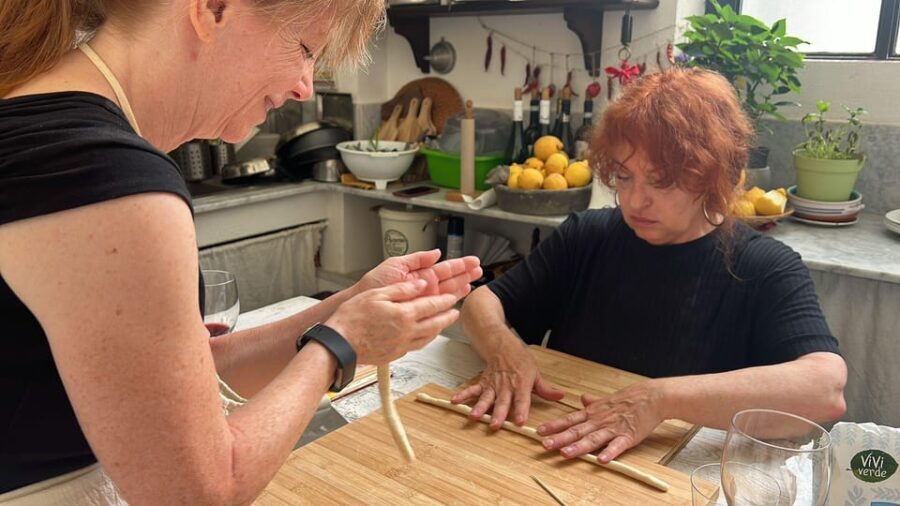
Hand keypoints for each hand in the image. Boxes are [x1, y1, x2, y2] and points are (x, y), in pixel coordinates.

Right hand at [325, 279, 459, 364]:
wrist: (340, 344)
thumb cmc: (353, 318)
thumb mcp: (377, 294)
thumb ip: (401, 289)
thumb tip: (420, 284)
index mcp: (404, 314)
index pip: (432, 305)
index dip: (445, 301)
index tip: (453, 298)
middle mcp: (407, 332)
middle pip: (435, 324)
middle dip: (448, 317)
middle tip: (455, 313)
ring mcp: (402, 345)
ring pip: (428, 337)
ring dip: (439, 330)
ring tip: (443, 324)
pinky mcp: (395, 355)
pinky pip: (417, 346)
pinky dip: (425, 339)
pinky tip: (424, 337)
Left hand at [356, 250, 481, 298]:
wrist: (361, 302)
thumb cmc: (374, 284)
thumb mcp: (396, 264)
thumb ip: (417, 259)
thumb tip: (436, 252)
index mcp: (419, 274)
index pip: (444, 268)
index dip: (459, 265)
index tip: (473, 261)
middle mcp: (423, 287)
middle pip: (449, 281)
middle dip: (465, 275)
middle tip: (479, 271)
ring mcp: (422, 301)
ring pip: (446, 294)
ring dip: (461, 289)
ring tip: (473, 283)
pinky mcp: (418, 313)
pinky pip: (437, 310)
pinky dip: (448, 307)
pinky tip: (458, 303)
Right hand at [451, 344, 563, 427]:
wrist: (502, 345)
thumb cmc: (520, 360)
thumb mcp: (536, 372)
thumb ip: (545, 388)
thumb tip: (560, 397)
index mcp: (521, 384)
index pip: (522, 399)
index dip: (522, 410)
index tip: (520, 422)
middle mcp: (506, 386)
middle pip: (502, 402)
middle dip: (499, 414)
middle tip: (495, 425)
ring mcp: (493, 385)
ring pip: (486, 397)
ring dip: (480, 407)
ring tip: (473, 417)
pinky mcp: (483, 383)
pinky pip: (473, 390)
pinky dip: (464, 395)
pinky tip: (455, 401)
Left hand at [536, 380, 664, 462]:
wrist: (652, 396)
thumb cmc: (630, 398)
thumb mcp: (607, 399)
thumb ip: (593, 402)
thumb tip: (582, 398)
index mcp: (593, 413)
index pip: (570, 420)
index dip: (554, 425)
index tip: (540, 431)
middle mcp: (600, 421)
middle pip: (577, 431)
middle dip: (560, 438)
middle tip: (545, 445)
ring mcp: (613, 429)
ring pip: (593, 439)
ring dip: (578, 447)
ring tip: (565, 454)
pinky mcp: (628, 436)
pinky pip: (617, 446)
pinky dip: (609, 452)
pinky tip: (601, 460)